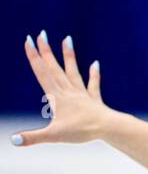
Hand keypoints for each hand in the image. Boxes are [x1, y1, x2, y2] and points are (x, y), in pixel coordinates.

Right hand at [12, 31, 112, 145]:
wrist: (109, 128)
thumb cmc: (82, 131)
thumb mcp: (53, 135)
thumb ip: (32, 137)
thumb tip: (12, 140)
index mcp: (57, 96)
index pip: (42, 73)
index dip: (34, 57)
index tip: (28, 41)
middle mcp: (69, 91)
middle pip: (55, 68)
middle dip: (46, 51)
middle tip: (41, 33)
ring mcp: (82, 94)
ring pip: (73, 71)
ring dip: (69, 56)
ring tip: (67, 38)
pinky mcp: (94, 100)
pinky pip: (93, 84)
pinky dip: (94, 74)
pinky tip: (95, 63)